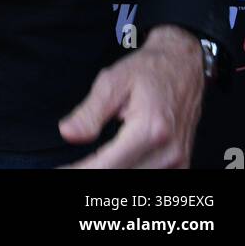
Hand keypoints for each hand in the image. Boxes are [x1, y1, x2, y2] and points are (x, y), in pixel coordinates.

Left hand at [57, 24, 204, 168]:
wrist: (183, 64)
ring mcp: (178, 161)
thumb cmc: (149, 69)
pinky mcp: (182, 165)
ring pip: (135, 182)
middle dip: (91, 173)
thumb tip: (68, 133)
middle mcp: (168, 151)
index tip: (60, 171)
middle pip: (120, 177)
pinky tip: (115, 166)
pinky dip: (130, 173)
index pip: (107, 166)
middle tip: (69, 167)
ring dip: (110, 174)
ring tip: (87, 165)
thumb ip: (90, 112)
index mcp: (150, 129)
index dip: (80, 171)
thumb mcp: (113, 81)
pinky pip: (152, 179)